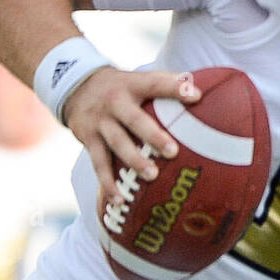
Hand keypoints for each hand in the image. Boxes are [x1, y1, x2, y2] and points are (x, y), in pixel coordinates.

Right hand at [64, 68, 200, 204]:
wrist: (75, 86)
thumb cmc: (122, 88)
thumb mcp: (139, 79)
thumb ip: (167, 85)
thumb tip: (204, 93)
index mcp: (133, 85)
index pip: (155, 83)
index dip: (175, 88)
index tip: (196, 96)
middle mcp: (115, 102)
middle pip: (134, 119)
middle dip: (153, 136)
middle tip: (173, 151)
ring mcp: (100, 122)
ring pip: (117, 143)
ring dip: (134, 161)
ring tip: (152, 176)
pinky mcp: (88, 139)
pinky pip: (99, 164)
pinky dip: (108, 183)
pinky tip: (120, 199)